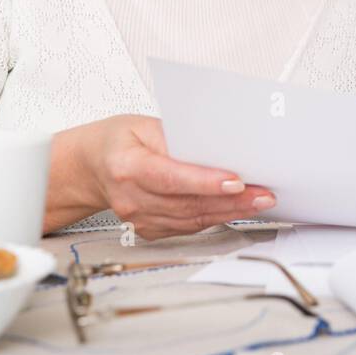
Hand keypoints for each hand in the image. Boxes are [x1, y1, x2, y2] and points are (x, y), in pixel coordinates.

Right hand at [55, 114, 275, 240]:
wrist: (92, 165)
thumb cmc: (119, 141)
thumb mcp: (145, 124)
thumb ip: (179, 137)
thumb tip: (217, 147)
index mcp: (127, 166)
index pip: (171, 177)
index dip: (205, 182)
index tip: (236, 181)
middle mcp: (131, 197)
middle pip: (188, 202)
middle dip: (231, 200)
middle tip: (263, 194)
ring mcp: (139, 218)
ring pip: (192, 219)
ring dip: (230, 211)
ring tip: (259, 201)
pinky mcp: (150, 230)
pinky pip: (188, 226)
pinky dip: (215, 218)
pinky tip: (236, 210)